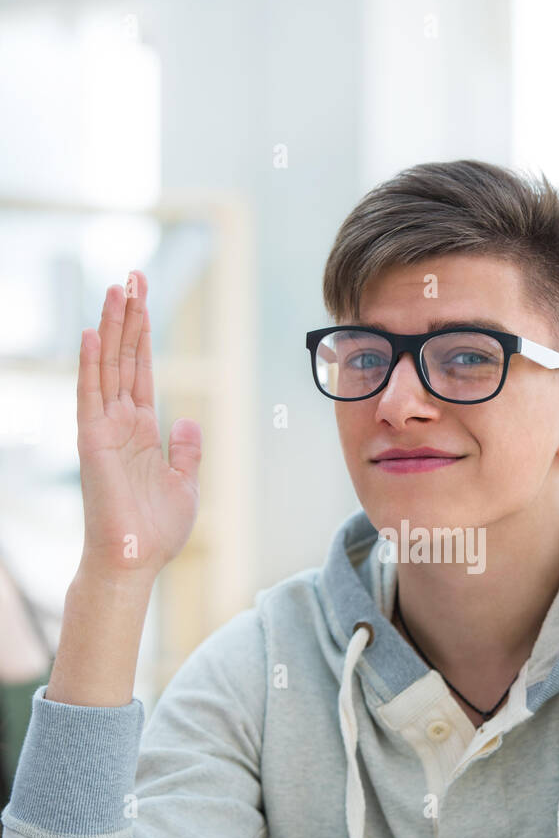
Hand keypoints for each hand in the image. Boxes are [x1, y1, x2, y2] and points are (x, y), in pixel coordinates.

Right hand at [77, 270, 201, 580]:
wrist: (133, 562)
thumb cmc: (156, 531)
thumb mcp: (184, 485)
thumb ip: (186, 451)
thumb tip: (188, 421)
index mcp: (143, 430)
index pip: (142, 370)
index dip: (143, 333)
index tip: (143, 297)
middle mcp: (120, 423)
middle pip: (125, 358)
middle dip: (129, 316)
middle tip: (131, 275)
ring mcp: (104, 430)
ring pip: (109, 367)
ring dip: (113, 328)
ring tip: (117, 288)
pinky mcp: (92, 443)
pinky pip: (91, 396)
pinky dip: (92, 365)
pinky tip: (95, 335)